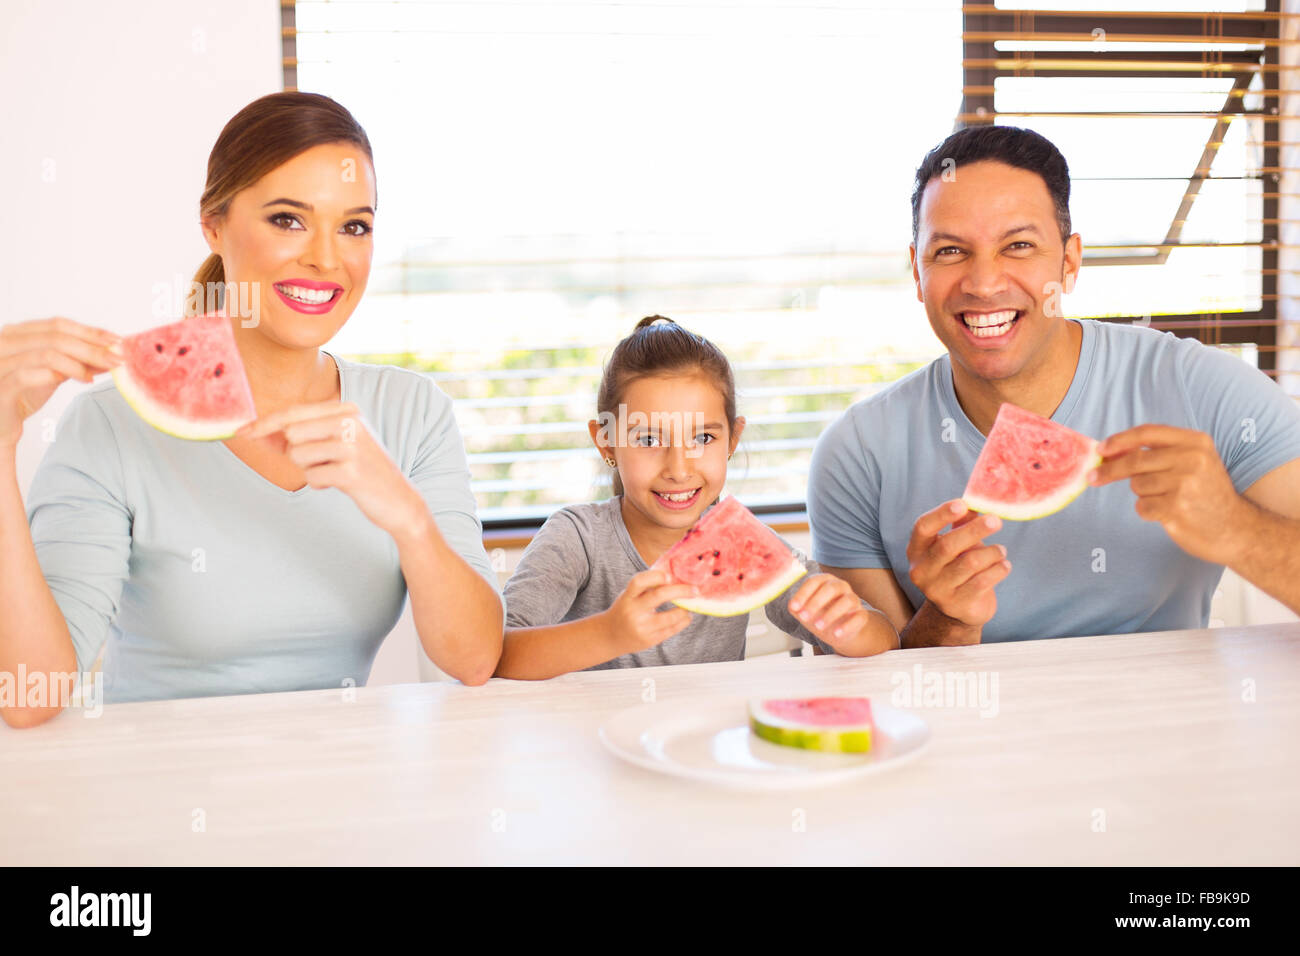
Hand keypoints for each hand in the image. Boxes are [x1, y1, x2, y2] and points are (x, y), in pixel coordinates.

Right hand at [0, 318, 121, 448]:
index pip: (58, 325)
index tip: (117, 340)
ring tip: (103, 370)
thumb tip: (110, 354)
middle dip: (92, 347)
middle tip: (117, 358)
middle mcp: (5, 342)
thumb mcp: (54, 374)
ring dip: (81, 362)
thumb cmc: (22, 394)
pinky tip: (81, 380)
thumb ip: (78, 362)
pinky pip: (28, 375)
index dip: (90, 331)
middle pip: (56, 336)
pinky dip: (59, 375)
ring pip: (46, 353)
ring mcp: (0, 362)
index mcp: (18, 334)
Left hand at [236, 401, 424, 536]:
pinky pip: (312, 477)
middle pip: (291, 433)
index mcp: (346, 410)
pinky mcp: (352, 471)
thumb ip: (298, 436)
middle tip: (322, 461)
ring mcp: (352, 446)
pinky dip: (320, 484)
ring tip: (334, 471)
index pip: (293, 413)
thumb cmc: (360, 470)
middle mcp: (350, 422)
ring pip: (298, 455)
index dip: (263, 424)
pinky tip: (340, 483)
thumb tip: (256, 432)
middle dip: (297, 453)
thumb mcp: (333, 445)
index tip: (240, 432)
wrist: (398, 500)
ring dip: (310, 469)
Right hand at [602, 569, 696, 653]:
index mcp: (627, 597)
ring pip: (670, 617)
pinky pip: (671, 630)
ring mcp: (641, 627)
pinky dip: (682, 622)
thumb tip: (675, 577)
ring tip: (690, 605)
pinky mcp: (648, 640)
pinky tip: (686, 617)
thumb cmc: (625, 611)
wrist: (610, 636)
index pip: (639, 582)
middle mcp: (633, 611)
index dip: (655, 576)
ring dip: (684, 610)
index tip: (670, 576)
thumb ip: (647, 588)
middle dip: (680, 591)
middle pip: (659, 596)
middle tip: (694, 589)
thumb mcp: (629, 596)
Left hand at [787, 573, 873, 649]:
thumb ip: (796, 608)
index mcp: (825, 582)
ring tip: (818, 627)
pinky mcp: (862, 615)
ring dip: (831, 614)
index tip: (794, 607)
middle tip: (805, 617)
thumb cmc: (819, 616)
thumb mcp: (804, 612)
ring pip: (847, 601)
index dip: (803, 594)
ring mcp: (853, 600)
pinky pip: (859, 617)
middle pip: (831, 588)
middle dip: (816, 602)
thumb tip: (793, 606)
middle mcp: (841, 587)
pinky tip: (836, 634)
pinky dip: (847, 626)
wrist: (837, 632)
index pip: (814, 581)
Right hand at [906, 499, 1009, 627]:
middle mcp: (921, 570)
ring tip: (1001, 550)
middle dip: (974, 530)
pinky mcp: (956, 604)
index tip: (963, 504)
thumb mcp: (956, 543)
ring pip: (969, 564)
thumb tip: (977, 498)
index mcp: (916, 550)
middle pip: (947, 545)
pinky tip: (1004, 565)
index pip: (923, 527)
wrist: (959, 608)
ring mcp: (936, 590)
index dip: (942, 514)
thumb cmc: (957, 566)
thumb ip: (963, 522)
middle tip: (996, 520)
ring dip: (991, 553)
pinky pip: (982, 582)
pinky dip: (998, 570)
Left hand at [1090, 425, 1245, 563]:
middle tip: (1092, 477)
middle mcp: (1192, 459)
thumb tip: (1109, 451)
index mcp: (1196, 442)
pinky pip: (1142, 506)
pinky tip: (1168, 513)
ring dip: (1143, 494)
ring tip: (1167, 499)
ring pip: (1137, 485)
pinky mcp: (1177, 508)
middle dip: (1109, 470)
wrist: (1235, 529)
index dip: (1120, 440)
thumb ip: (1158, 453)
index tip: (1100, 449)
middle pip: (1135, 460)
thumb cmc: (1206, 494)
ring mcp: (1185, 484)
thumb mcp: (1193, 462)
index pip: (1147, 433)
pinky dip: (1148, 511)